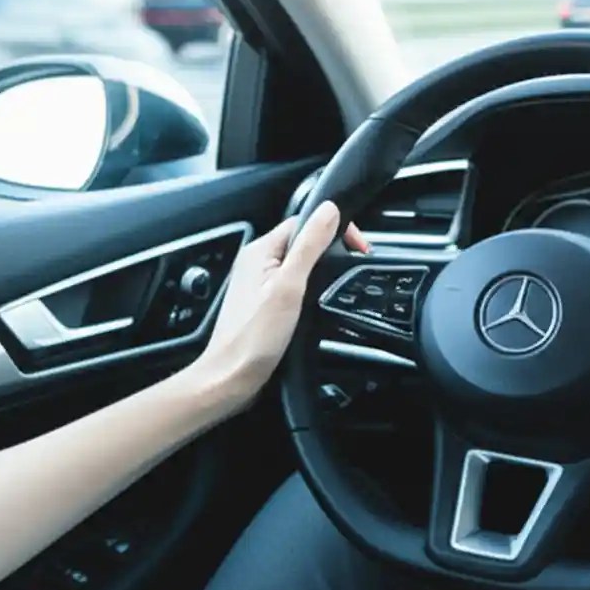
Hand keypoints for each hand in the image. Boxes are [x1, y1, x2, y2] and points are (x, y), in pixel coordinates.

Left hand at [188, 202, 370, 409]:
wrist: (231, 379)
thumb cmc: (253, 338)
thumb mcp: (289, 287)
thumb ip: (309, 246)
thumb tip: (329, 210)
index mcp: (260, 251)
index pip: (304, 221)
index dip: (334, 229)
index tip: (357, 248)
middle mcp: (257, 263)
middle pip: (303, 240)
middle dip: (331, 249)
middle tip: (352, 266)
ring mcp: (259, 284)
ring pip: (300, 264)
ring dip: (322, 269)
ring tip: (337, 283)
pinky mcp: (265, 303)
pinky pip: (294, 283)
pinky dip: (311, 288)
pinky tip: (318, 302)